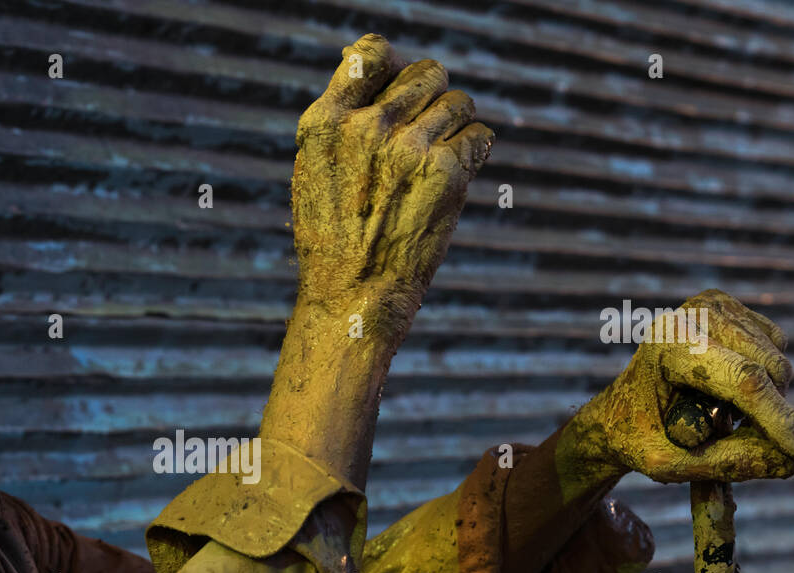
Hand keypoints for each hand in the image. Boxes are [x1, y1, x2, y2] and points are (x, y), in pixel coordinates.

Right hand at [291, 34, 493, 339]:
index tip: (400, 90)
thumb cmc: (332, 241)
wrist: (352, 298)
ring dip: (457, 126)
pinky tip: (454, 178)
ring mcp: (408, 148)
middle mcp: (366, 128)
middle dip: (434, 99)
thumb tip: (365, 59)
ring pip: (460, 101)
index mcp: (325, 123)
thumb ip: (340, 120)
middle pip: (427, 73)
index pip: (372, 54)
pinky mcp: (445, 171)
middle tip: (427, 134)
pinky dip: (475, 152)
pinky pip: (480, 134)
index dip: (394, 66)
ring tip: (440, 161)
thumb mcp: (314, 173)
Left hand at [567, 289, 793, 484]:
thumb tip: (793, 461)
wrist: (618, 411)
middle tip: (727, 435)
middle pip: (768, 369)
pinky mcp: (727, 307)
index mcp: (668, 347)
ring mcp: (710, 305)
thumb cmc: (637, 438)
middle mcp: (691, 315)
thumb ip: (728, 463)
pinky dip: (763, 378)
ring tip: (715, 411)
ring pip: (777, 361)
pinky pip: (776, 348)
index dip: (777, 418)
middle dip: (767, 413)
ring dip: (761, 398)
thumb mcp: (669, 464)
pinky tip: (724, 389)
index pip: (743, 381)